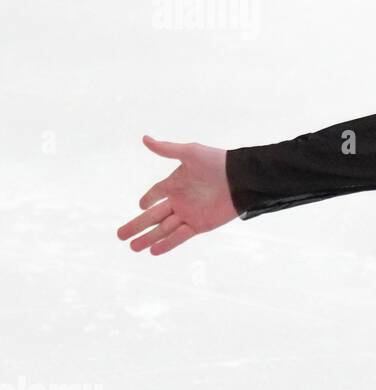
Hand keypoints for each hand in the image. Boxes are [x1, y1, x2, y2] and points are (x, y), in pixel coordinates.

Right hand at [116, 135, 237, 254]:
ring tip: (132, 247)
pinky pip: (180, 236)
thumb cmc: (217, 162)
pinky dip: (167, 244)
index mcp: (175, 183)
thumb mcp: (190, 153)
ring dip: (148, 239)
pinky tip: (153, 251)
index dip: (148, 199)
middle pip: (153, 217)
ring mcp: (189, 214)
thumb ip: (167, 149)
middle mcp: (180, 200)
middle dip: (137, 226)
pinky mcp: (200, 225)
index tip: (140, 205)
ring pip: (163, 229)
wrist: (242, 179)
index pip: (156, 193)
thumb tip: (144, 138)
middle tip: (119, 236)